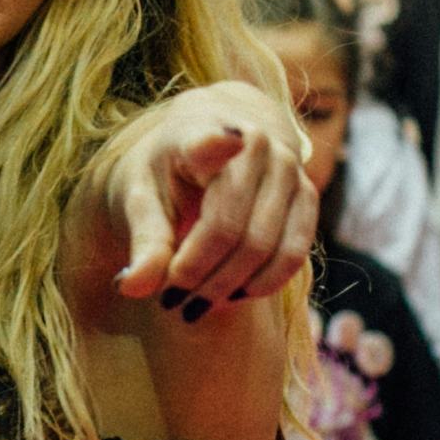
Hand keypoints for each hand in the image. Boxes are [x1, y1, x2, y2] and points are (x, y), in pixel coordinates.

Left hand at [108, 85, 314, 314]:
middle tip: (170, 303)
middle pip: (231, 230)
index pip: (212, 140)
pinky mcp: (308, 194)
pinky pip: (293, 252)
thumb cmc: (172, 172)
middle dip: (198, 276)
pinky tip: (232, 295)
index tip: (227, 139)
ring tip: (195, 306)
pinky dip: (263, 283)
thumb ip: (144, 239)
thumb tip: (131, 287)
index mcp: (201, 132)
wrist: (219, 143)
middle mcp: (254, 144)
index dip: (218, 143)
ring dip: (228, 287)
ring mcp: (289, 168)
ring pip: (265, 247)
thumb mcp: (143, 196)